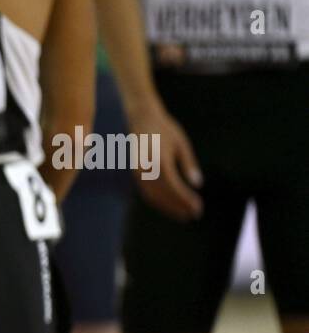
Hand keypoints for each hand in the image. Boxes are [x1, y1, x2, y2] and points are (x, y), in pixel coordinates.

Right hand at [130, 104, 202, 220]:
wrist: (139, 117)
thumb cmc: (164, 128)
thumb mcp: (181, 143)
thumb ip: (189, 164)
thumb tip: (198, 184)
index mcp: (160, 161)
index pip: (174, 187)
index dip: (186, 200)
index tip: (198, 209)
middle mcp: (146, 169)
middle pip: (163, 196)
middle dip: (178, 207)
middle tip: (194, 215)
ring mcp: (138, 172)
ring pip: (152, 196)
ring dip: (168, 206)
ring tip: (183, 213)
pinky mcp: (135, 173)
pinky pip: (146, 191)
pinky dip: (159, 200)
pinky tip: (170, 203)